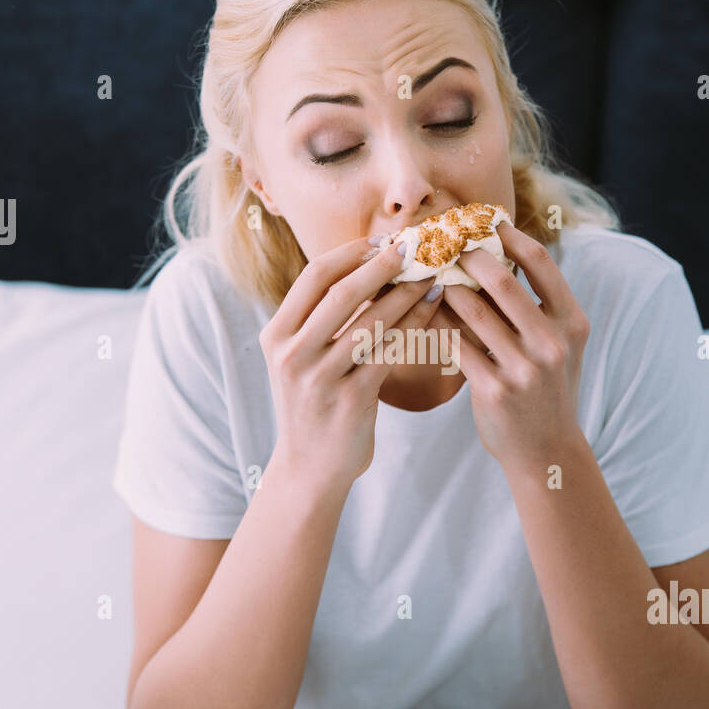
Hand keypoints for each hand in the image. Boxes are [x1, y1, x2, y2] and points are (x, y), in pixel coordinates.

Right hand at [260, 236, 442, 488]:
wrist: (310, 468)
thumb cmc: (314, 404)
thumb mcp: (301, 359)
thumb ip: (321, 320)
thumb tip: (369, 266)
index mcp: (276, 336)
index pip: (314, 276)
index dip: (351, 252)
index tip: (382, 239)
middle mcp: (292, 355)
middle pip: (342, 293)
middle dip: (382, 265)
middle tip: (415, 248)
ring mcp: (319, 378)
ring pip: (371, 322)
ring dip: (405, 294)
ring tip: (432, 275)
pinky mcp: (350, 400)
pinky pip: (389, 352)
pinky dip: (414, 326)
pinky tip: (433, 311)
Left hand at [437, 221, 589, 471]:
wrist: (546, 450)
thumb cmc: (546, 390)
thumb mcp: (558, 346)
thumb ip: (537, 307)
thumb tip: (494, 255)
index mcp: (571, 323)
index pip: (541, 262)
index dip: (510, 235)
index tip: (484, 220)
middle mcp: (552, 342)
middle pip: (502, 279)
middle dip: (467, 255)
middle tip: (443, 243)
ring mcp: (524, 367)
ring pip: (472, 310)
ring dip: (445, 288)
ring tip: (427, 274)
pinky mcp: (494, 390)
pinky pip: (455, 344)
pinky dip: (435, 324)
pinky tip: (421, 312)